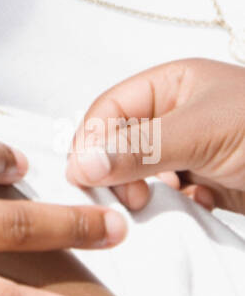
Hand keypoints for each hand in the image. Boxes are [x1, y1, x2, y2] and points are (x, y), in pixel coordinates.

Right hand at [66, 58, 244, 215]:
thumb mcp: (201, 132)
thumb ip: (142, 148)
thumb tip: (84, 163)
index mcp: (171, 85)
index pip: (110, 110)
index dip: (92, 142)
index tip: (85, 177)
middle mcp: (178, 117)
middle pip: (121, 144)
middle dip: (118, 173)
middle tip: (128, 200)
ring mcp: (194, 152)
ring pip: (146, 177)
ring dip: (148, 195)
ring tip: (156, 207)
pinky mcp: (212, 185)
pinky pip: (176, 201)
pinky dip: (179, 210)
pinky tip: (198, 206)